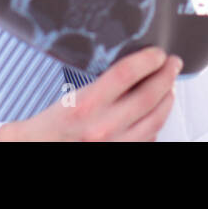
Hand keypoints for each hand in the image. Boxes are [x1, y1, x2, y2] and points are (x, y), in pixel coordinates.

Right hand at [0, 47, 180, 141]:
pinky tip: (155, 114)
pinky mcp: (119, 154)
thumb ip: (95, 83)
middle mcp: (102, 127)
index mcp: (84, 105)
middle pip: (149, 95)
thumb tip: (123, 64)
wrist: (34, 151)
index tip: (158, 53)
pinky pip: (147, 140)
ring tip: (169, 87)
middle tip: (173, 64)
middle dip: (167, 76)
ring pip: (155, 120)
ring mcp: (113, 146)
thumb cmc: (45, 130)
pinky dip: (156, 125)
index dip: (148, 60)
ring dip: (167, 100)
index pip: (127, 73)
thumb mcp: (66, 99)